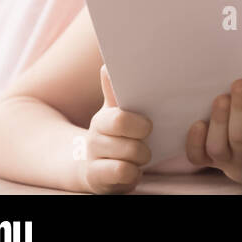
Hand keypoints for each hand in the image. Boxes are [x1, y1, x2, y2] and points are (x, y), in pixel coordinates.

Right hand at [77, 65, 152, 193]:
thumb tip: (109, 63)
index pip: (120, 118)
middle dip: (144, 138)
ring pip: (129, 158)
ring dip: (141, 157)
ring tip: (141, 154)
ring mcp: (94, 158)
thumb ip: (117, 89)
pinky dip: (134, 174)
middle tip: (148, 138)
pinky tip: (133, 170)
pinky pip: (123, 174)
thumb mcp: (118, 111)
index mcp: (104, 118)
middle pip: (127, 136)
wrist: (92, 166)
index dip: (139, 123)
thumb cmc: (116, 134)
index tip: (149, 124)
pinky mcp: (96, 179)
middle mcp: (95, 137)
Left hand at [185, 77, 241, 186]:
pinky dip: (194, 142)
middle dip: (240, 107)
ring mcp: (228, 159)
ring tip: (221, 97)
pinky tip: (198, 123)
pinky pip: (198, 157)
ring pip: (218, 145)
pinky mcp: (211, 161)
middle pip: (240, 136)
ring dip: (218, 119)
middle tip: (240, 82)